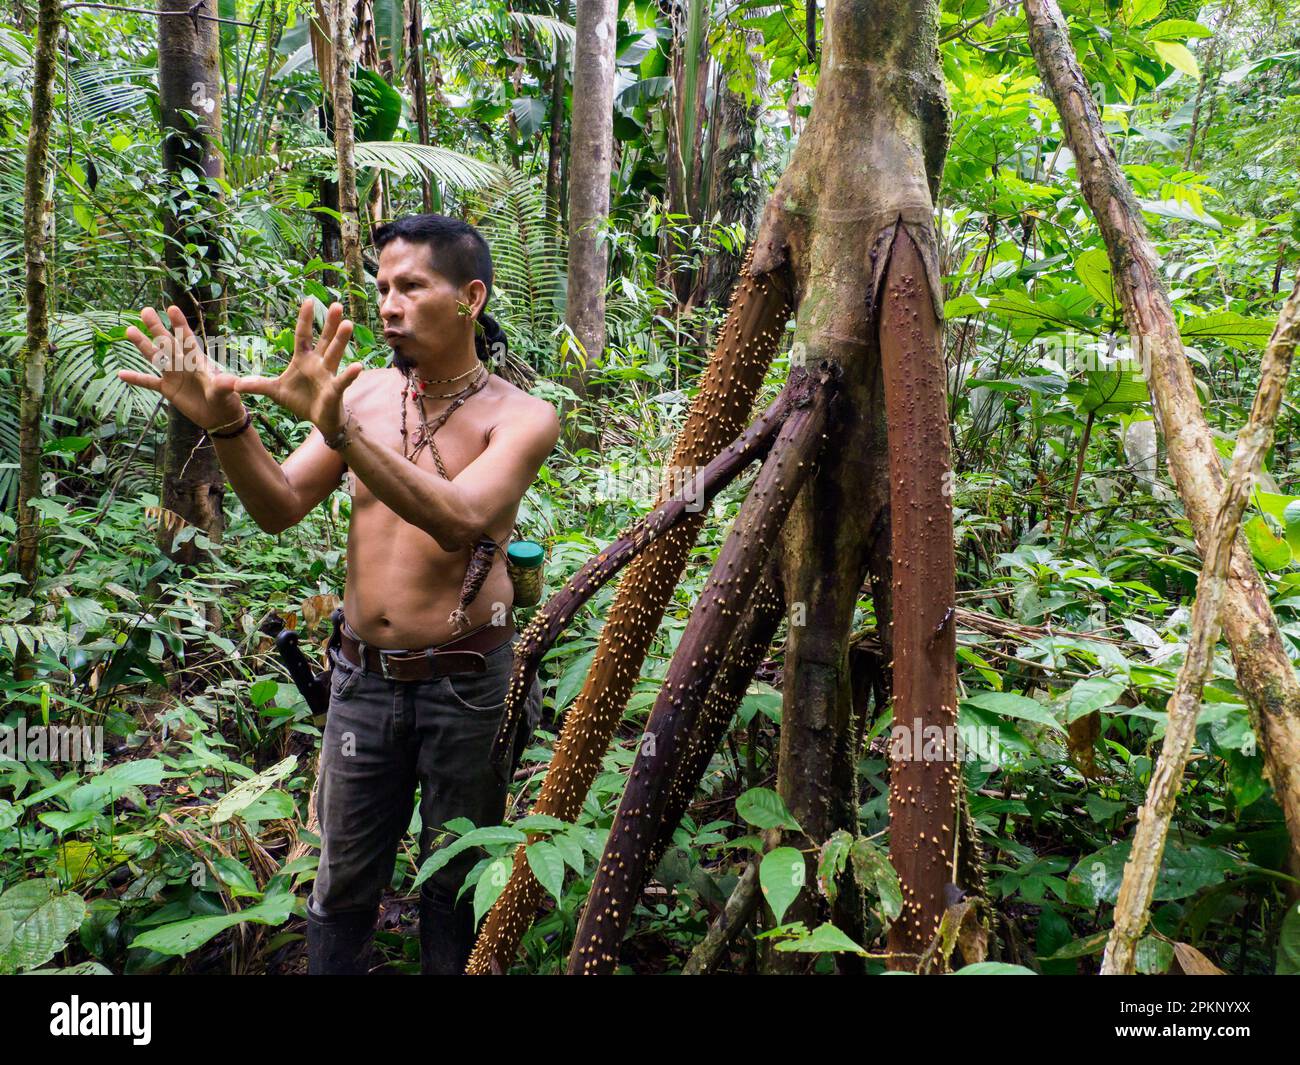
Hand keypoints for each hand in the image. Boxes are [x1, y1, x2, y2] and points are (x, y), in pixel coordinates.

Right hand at [118, 306, 244, 430]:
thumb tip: (232, 382)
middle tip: (145, 310)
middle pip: (167, 343)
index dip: (180, 325)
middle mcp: (183, 364)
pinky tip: (121, 374)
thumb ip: (225, 385)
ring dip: (143, 345)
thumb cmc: (227, 400)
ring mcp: (174, 375)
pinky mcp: (168, 389)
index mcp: (198, 360)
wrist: (220, 416)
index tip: (172, 308)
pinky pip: (149, 382)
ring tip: (129, 330)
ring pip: (156, 357)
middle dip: (157, 328)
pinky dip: (136, 379)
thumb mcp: (226, 392)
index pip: (188, 340)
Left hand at [233, 299, 359, 434]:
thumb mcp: (276, 392)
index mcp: (304, 359)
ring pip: (335, 354)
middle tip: (337, 305)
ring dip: (341, 339)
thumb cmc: (301, 401)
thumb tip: (235, 383)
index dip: (305, 319)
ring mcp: (329, 375)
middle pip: (325, 339)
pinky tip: (357, 366)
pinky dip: (350, 374)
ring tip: (348, 323)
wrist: (319, 420)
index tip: (309, 300)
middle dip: (330, 323)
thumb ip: (258, 385)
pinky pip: (343, 380)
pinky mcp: (335, 390)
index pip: (303, 335)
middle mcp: (319, 363)